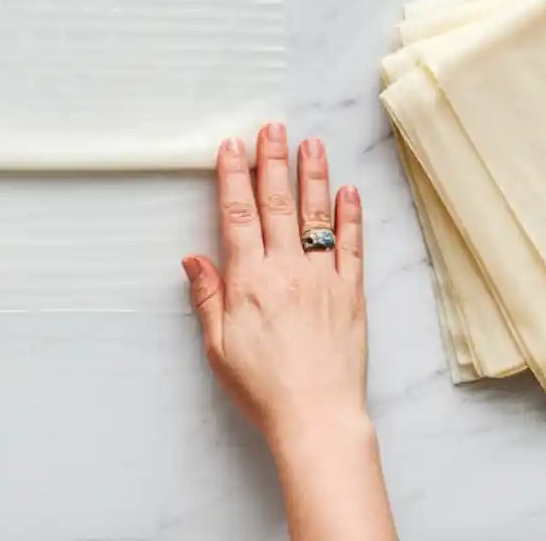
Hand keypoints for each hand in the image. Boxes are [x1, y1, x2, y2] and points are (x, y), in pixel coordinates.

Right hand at [182, 124, 367, 443]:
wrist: (315, 416)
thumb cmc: (263, 387)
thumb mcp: (218, 346)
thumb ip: (208, 296)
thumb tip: (194, 258)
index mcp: (249, 281)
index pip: (238, 215)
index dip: (234, 177)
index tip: (233, 147)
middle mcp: (286, 270)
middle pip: (277, 204)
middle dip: (273, 162)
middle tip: (272, 129)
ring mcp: (322, 278)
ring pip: (316, 215)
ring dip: (313, 176)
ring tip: (311, 143)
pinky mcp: (351, 293)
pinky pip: (352, 245)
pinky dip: (350, 216)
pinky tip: (348, 191)